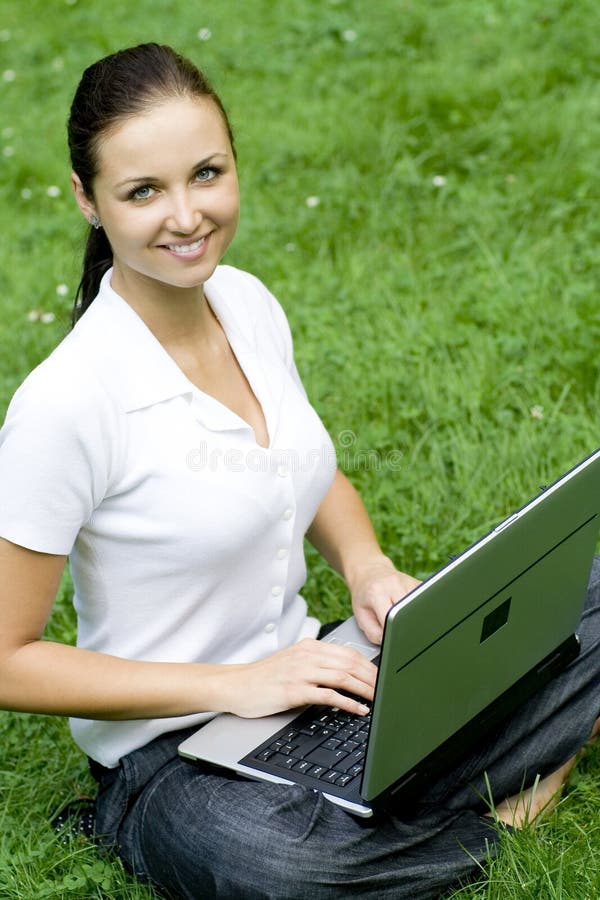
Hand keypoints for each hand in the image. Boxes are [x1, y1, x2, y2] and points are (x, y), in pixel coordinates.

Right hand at [218, 639, 376, 718]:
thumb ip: (316, 664)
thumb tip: (345, 674)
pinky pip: (328, 695)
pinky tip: (358, 710)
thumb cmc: (264, 677)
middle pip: (350, 664)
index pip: (348, 653)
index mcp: (309, 647)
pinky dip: (348, 703)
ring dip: (365, 689)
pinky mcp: (294, 691)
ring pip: (343, 677)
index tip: (383, 677)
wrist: (236, 685)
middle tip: (388, 689)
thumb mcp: (293, 662)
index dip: (370, 666)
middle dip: (373, 677)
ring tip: (379, 699)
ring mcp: (301, 672)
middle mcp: (307, 656)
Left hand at [348, 555, 420, 643]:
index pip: (390, 618)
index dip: (393, 632)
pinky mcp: (420, 584)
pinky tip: (409, 610)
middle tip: (400, 632)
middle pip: (407, 613)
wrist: (370, 572)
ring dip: (412, 618)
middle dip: (405, 626)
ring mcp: (409, 582)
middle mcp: (395, 584)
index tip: (394, 641)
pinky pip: (424, 602)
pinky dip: (418, 611)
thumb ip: (374, 633)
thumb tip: (392, 644)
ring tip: (402, 618)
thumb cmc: (364, 597)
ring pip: (418, 609)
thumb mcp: (360, 616)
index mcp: (377, 592)